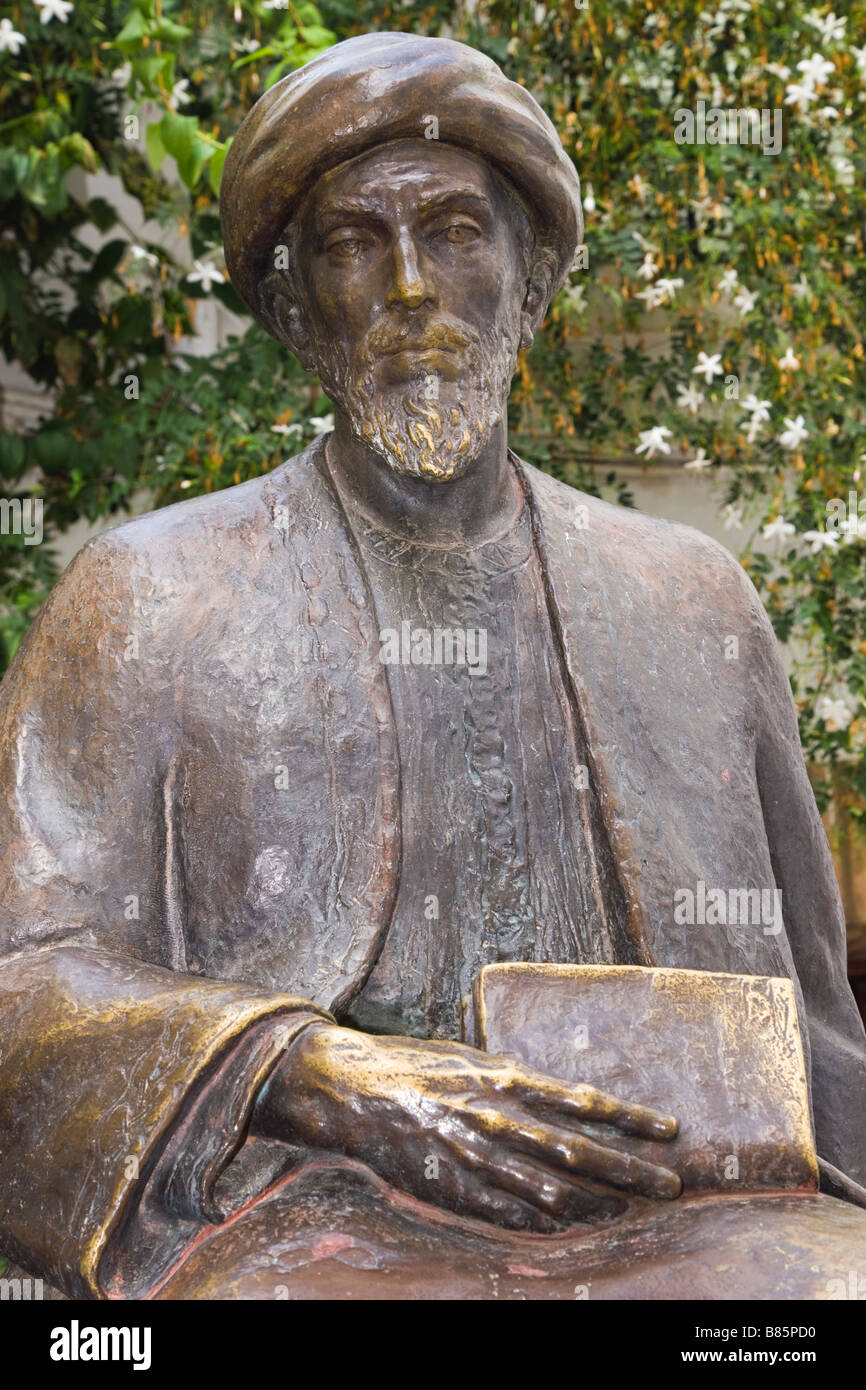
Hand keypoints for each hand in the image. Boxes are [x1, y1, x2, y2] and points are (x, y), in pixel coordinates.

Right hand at [253, 1022, 680, 1231]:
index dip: (629, 1117)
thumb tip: (561, 1098)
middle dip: (628, 1168)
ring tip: (630, 1212)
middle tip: (671, 1184)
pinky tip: (565, 1229)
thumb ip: (515, 1081)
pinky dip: (535, 1221)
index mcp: (504, 1076)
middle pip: (575, 1148)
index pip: (582, 1100)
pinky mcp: (447, 1182)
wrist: (350, 1085)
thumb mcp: (472, 1060)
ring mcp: (472, 1152)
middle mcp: (495, 1113)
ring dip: (592, 1201)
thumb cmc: (415, 1066)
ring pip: (543, 1185)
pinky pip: (501, 1209)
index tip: (669, 1130)